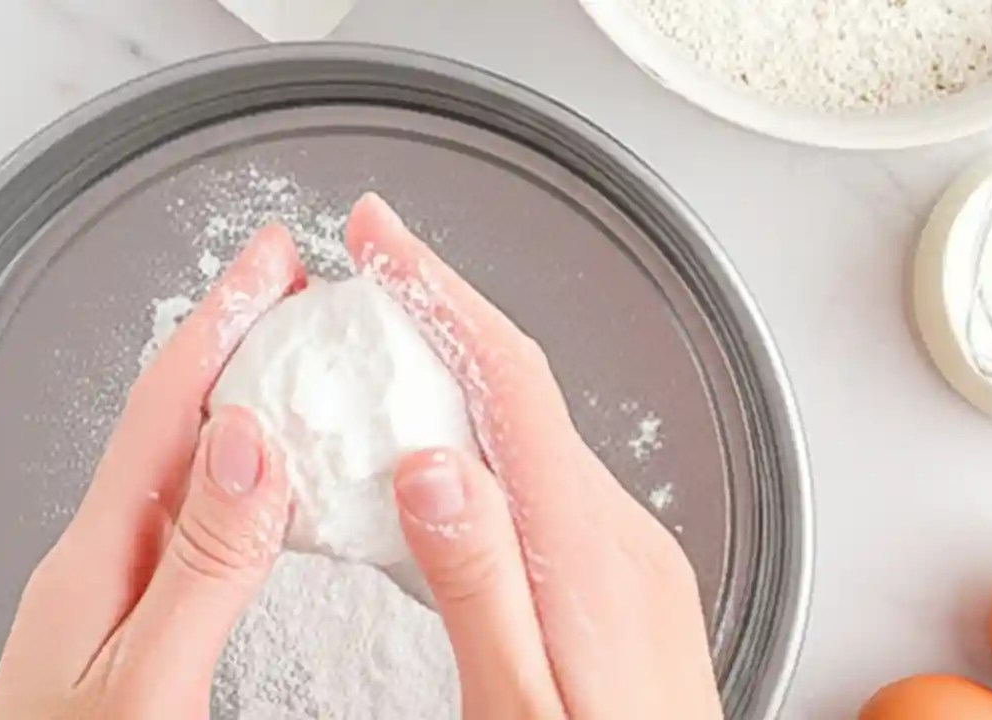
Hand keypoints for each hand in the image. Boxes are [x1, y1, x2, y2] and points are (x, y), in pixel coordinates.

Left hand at [0, 226, 305, 717]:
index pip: (166, 410)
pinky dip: (243, 471)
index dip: (221, 323)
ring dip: (240, 397)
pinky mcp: (142, 614)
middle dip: (233, 338)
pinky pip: (199, 516)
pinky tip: (270, 475)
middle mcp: (104, 556)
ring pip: (188, 464)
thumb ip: (204, 565)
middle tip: (294, 288)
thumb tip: (251, 444)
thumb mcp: (150, 679)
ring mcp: (119, 584)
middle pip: (174, 421)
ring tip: (293, 358)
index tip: (269, 261)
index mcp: (98, 555)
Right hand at [346, 193, 722, 719]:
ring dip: (461, 383)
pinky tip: (444, 461)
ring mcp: (629, 554)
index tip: (382, 236)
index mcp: (589, 552)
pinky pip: (546, 481)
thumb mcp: (519, 709)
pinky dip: (488, 446)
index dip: (441, 294)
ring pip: (533, 435)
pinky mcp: (623, 577)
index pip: (511, 382)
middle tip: (363, 288)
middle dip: (440, 322)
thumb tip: (431, 465)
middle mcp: (620, 535)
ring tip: (383, 360)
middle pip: (522, 393)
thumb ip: (479, 587)